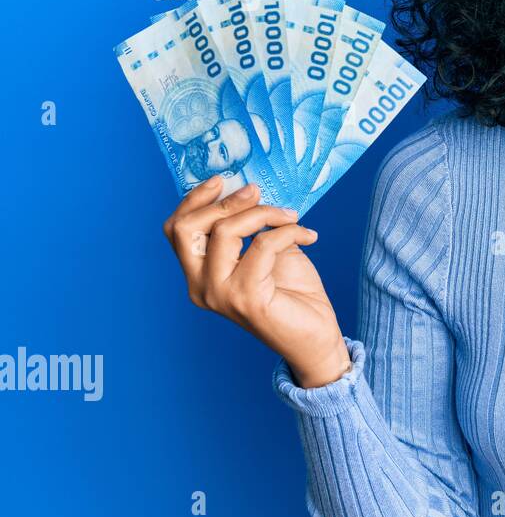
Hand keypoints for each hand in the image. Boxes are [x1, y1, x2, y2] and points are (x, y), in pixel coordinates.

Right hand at [161, 175, 348, 387]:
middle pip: (188, 228)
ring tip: (291, 216)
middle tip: (257, 192)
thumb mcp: (267, 252)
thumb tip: (249, 190)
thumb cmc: (292, 294)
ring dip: (263, 214)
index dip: (194, 200)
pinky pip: (263, 245)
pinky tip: (308, 235)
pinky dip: (289, 232)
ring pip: (224, 232)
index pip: (177, 231)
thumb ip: (251, 228)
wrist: (316, 336)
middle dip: (224, 202)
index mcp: (199, 275)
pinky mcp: (246, 298)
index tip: (222, 180)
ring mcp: (220, 294)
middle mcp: (201, 287)